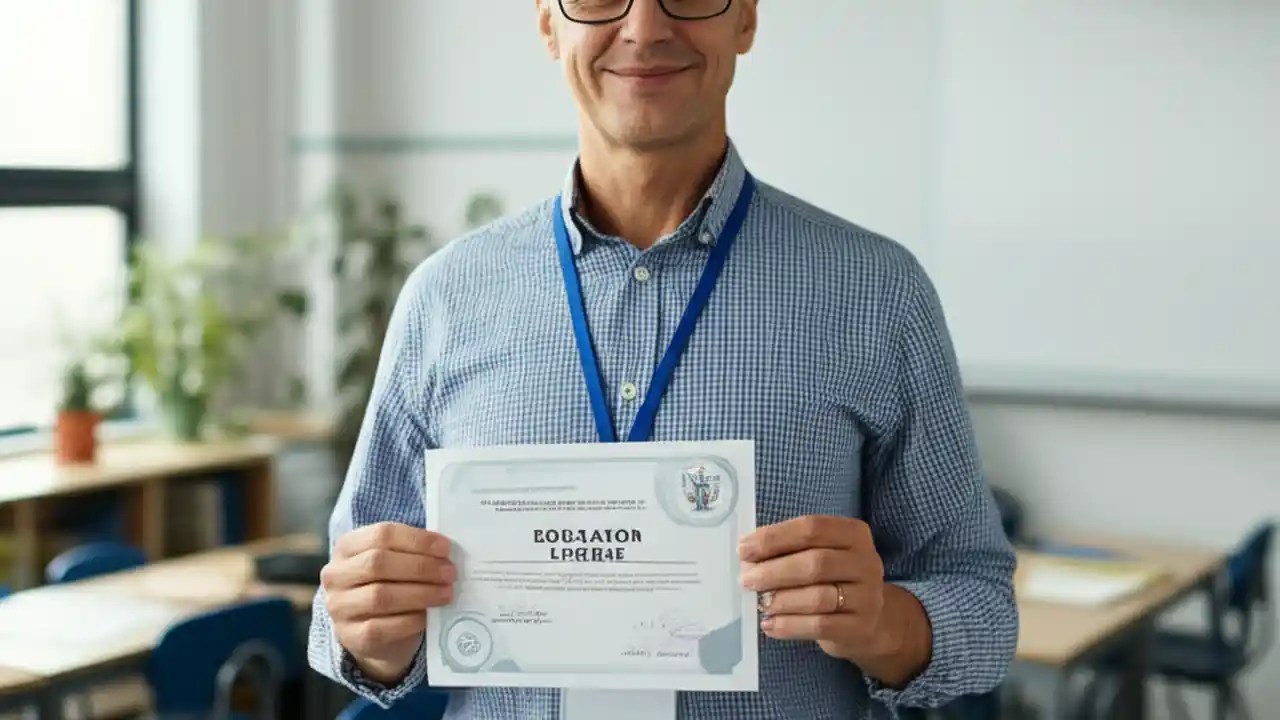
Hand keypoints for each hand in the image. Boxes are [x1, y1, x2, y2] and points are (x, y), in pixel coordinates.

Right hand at [321, 522, 455, 684]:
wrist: (374, 634)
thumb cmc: (389, 586)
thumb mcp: (395, 563)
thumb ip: (413, 552)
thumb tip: (445, 550)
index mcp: (347, 547)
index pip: (381, 535)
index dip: (417, 540)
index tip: (445, 547)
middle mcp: (336, 575)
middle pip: (378, 563)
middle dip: (421, 567)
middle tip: (449, 573)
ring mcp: (339, 607)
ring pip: (380, 596)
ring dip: (421, 593)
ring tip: (446, 593)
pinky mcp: (351, 636)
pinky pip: (382, 627)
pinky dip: (410, 620)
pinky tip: (428, 615)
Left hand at [738, 515, 884, 659]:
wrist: (867, 621)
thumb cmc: (831, 579)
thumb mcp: (819, 554)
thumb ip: (789, 550)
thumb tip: (747, 556)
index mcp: (853, 534)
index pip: (811, 528)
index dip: (774, 538)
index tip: (744, 549)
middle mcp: (866, 562)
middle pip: (815, 563)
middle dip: (774, 571)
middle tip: (746, 579)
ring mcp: (867, 596)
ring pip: (818, 597)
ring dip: (782, 600)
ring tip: (760, 603)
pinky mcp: (860, 627)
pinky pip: (820, 625)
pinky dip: (790, 626)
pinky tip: (769, 625)